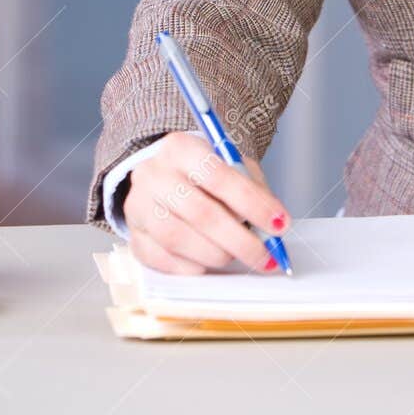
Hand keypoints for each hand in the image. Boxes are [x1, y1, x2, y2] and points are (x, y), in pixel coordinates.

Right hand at [123, 131, 290, 275]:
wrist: (162, 178)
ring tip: (236, 257)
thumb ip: (252, 190)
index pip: (219, 176)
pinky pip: (162, 259)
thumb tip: (274, 226)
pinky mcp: (134, 236)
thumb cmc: (203, 174)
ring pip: (178, 238)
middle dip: (240, 240)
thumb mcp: (231, 166)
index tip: (280, 224)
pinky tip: (207, 263)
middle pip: (200, 212)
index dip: (252, 203)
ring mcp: (138, 206)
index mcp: (180, 148)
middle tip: (266, 256)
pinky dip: (190, 266)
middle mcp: (153, 174)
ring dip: (216, 254)